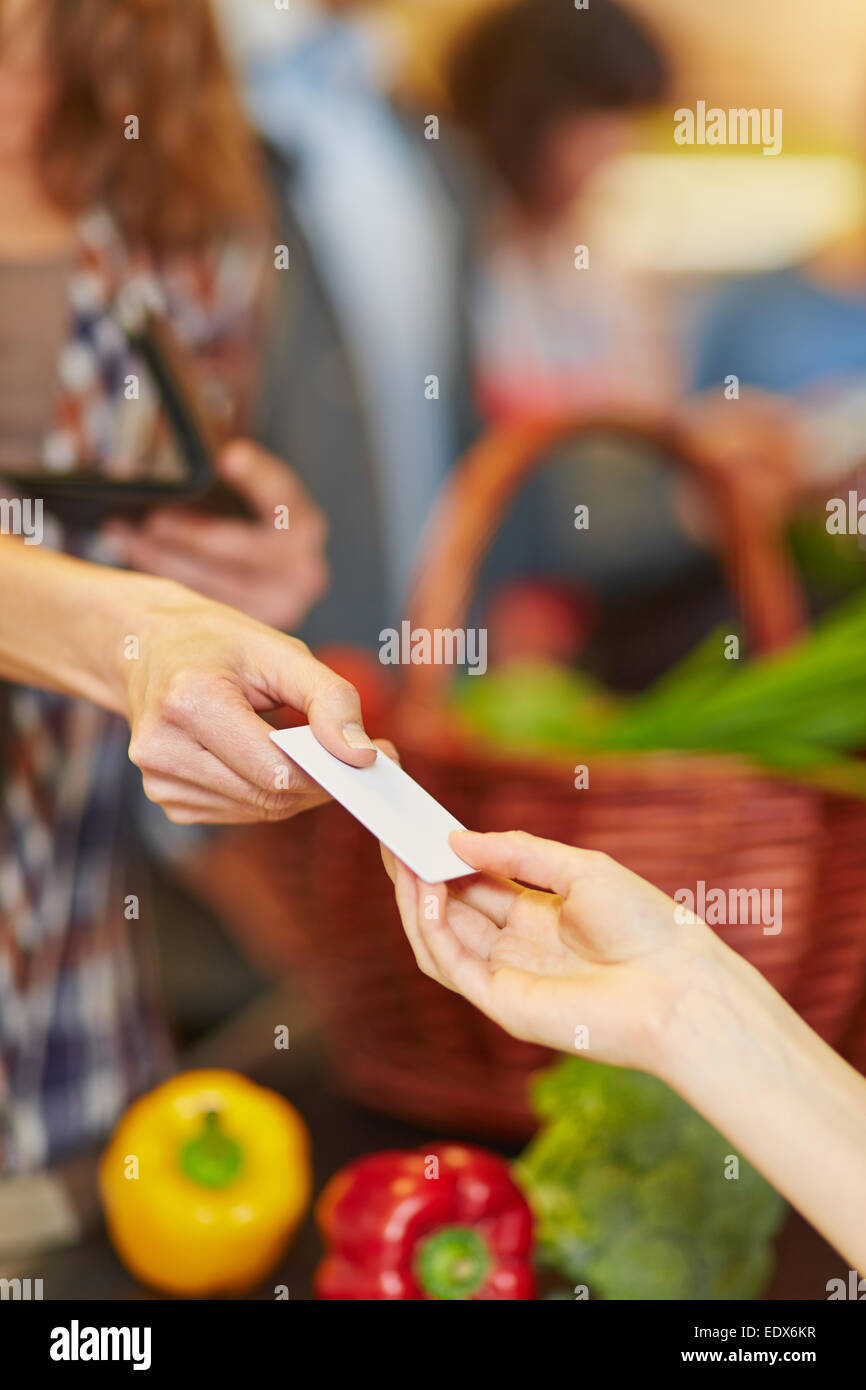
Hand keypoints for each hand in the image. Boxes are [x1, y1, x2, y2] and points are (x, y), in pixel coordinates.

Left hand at [103, 440, 328, 627]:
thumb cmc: (250, 526)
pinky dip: (164, 583)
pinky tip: (137, 559)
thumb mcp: (246, 500)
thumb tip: (171, 465)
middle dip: (190, 533)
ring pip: (212, 585)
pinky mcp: (248, 628)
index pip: (284, 499)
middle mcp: (302, 572)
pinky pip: (199, 608)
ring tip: (124, 536)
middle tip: (151, 519)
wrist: (271, 582)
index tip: (229, 457)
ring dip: (162, 559)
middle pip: (240, 550)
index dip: (259, 477)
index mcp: (306, 528)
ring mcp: (279, 607)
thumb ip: (223, 481)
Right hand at [123, 581, 375, 823]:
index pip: (276, 770)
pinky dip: (266, 792)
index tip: (369, 755)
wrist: (147, 649)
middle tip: (353, 755)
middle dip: (320, 781)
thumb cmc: (218, 645)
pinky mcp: (165, 798)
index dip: (330, 770)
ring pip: (259, 810)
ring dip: (296, 789)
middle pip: (269, 796)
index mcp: (190, 701)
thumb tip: (362, 755)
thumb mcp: (281, 652)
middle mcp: (163, 747)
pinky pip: (239, 812)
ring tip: (305, 749)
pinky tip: (264, 758)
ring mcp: (159, 779)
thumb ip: (330, 700)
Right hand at [381, 828, 726, 1070]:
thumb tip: (454, 840)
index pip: (472, 885)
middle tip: (391, 837)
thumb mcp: (578, 869)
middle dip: (417, 875)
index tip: (415, 826)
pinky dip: (432, 928)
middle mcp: (514, 948)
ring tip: (402, 860)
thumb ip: (516, 852)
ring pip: (438, 939)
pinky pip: (451, 965)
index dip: (442, 858)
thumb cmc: (643, 925)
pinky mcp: (502, 1003)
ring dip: (415, 901)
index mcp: (535, 917)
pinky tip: (429, 893)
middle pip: (448, 910)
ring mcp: (505, 977)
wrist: (678, 985)